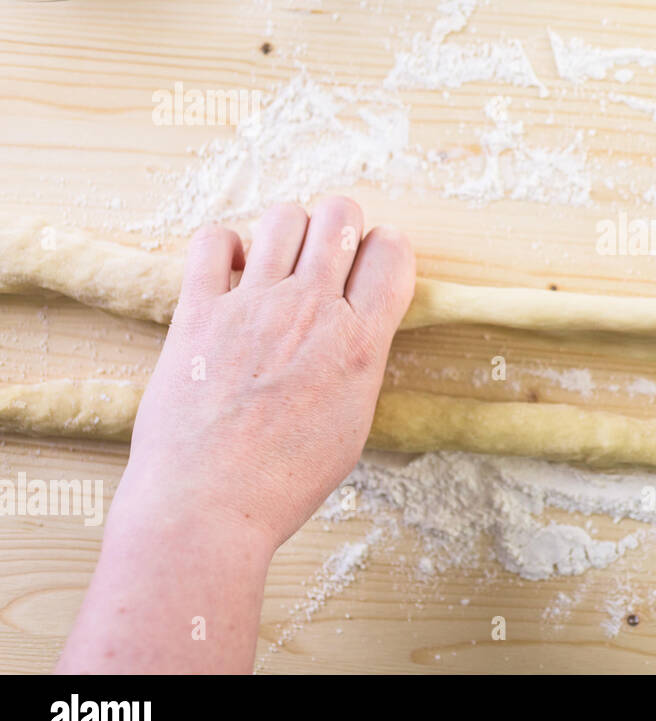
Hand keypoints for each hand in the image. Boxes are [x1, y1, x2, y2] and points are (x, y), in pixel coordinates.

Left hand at [120, 197, 415, 548]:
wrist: (208, 503)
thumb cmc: (283, 480)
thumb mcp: (353, 424)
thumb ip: (359, 364)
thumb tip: (357, 334)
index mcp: (360, 342)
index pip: (393, 253)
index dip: (388, 249)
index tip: (374, 263)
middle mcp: (311, 310)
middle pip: (341, 216)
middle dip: (342, 225)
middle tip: (329, 255)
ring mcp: (252, 305)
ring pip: (283, 217)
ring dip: (289, 230)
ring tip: (279, 262)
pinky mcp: (197, 310)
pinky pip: (211, 241)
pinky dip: (224, 246)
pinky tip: (229, 274)